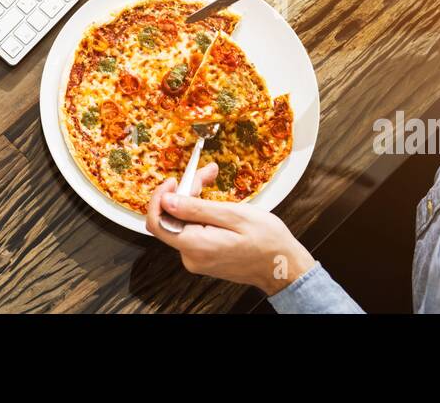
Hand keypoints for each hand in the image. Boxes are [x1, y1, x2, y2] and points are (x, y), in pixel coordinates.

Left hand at [146, 164, 314, 295]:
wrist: (282, 267)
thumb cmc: (266, 241)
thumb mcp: (234, 215)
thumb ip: (196, 209)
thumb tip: (167, 200)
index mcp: (196, 246)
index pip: (157, 222)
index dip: (160, 197)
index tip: (174, 180)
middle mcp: (191, 256)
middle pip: (171, 218)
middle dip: (184, 191)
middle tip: (206, 173)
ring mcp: (196, 258)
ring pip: (182, 222)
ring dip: (193, 199)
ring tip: (212, 180)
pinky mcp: (203, 257)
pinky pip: (192, 231)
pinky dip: (200, 213)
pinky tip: (214, 202)